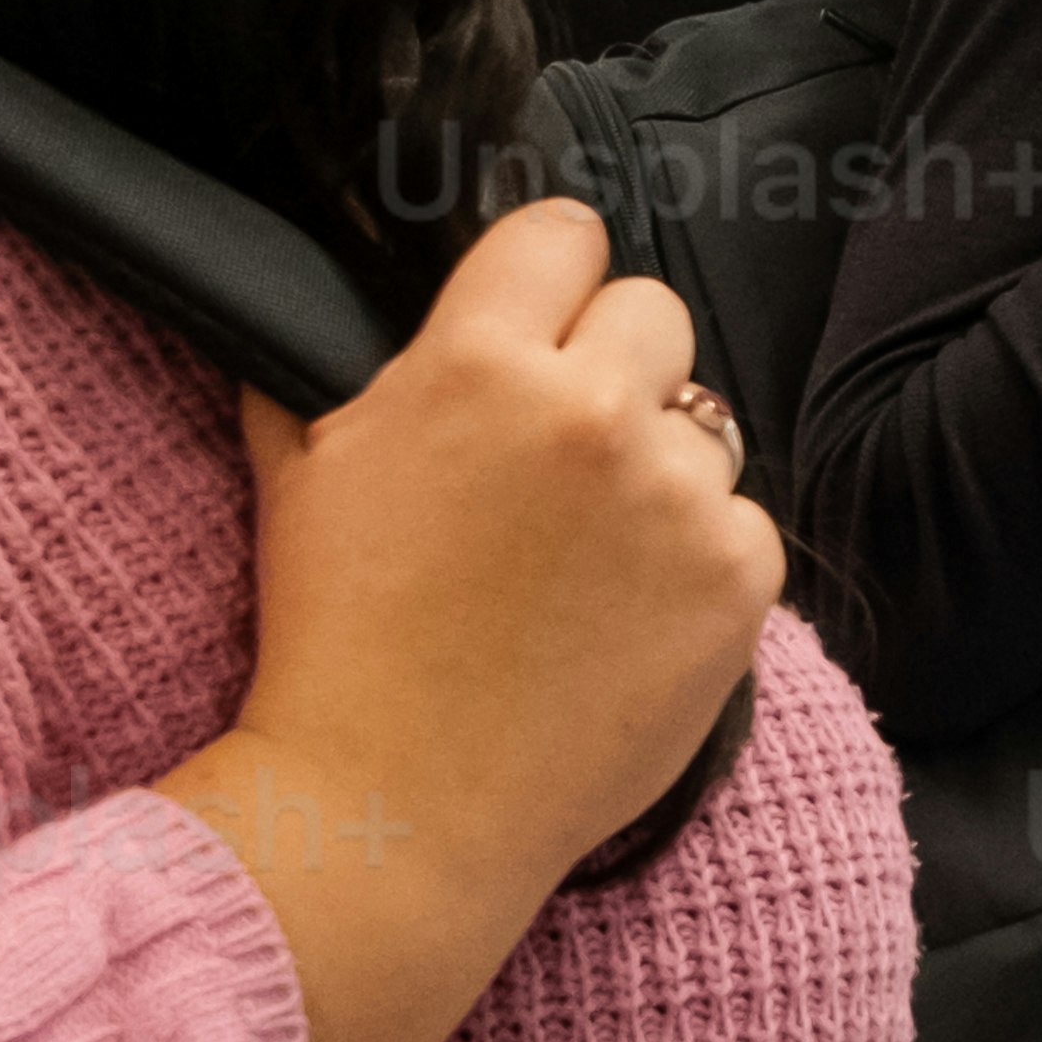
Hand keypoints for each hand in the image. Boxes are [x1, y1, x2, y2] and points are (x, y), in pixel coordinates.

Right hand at [154, 198, 780, 1041]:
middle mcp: (592, 410)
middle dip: (613, 368)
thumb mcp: (301, 474)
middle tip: (563, 457)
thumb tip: (323, 303)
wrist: (397, 809)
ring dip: (659, 471)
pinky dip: (699, 565)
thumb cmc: (335, 642)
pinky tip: (626, 621)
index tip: (541, 323)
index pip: (564, 232)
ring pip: (705, 426)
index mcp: (479, 362)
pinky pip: (741, 526)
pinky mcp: (740, 579)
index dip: (549, 277)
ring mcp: (677, 496)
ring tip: (586, 561)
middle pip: (654, 313)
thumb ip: (323, 369)